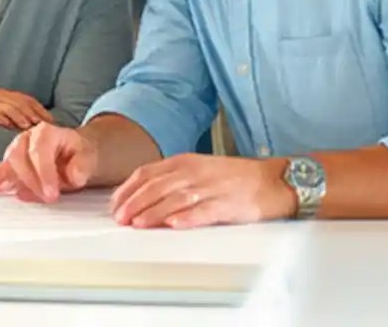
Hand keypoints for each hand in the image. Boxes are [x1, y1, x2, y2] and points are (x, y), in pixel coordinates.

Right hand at [0, 88, 54, 129]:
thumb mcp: (11, 124)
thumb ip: (24, 121)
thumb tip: (47, 126)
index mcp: (6, 96)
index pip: (27, 99)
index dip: (40, 110)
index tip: (50, 122)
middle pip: (18, 101)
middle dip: (30, 113)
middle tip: (39, 125)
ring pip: (6, 105)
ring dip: (18, 116)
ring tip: (26, 126)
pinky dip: (0, 118)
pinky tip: (7, 125)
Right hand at [0, 123, 98, 202]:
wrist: (74, 153)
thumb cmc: (78, 155)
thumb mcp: (88, 157)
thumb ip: (82, 165)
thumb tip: (73, 175)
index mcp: (47, 132)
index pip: (40, 150)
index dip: (44, 172)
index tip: (52, 193)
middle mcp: (28, 137)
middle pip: (19, 156)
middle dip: (31, 180)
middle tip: (47, 198)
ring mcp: (17, 149)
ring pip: (8, 162)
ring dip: (11, 181)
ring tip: (13, 194)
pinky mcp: (11, 164)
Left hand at [110, 154, 296, 228]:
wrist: (272, 181)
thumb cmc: (234, 178)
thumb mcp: (197, 170)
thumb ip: (170, 180)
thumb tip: (141, 194)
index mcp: (184, 162)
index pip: (147, 173)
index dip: (128, 189)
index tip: (115, 204)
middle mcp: (194, 172)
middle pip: (157, 186)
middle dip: (135, 203)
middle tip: (120, 218)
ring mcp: (211, 187)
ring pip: (175, 199)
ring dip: (153, 212)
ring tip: (138, 223)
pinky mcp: (228, 203)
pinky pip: (204, 211)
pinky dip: (187, 218)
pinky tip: (173, 224)